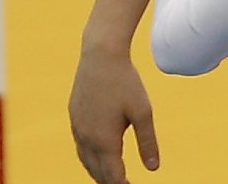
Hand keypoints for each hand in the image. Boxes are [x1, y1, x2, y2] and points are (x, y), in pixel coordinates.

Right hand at [68, 43, 158, 182]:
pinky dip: (89, 157)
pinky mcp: (74, 117)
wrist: (101, 56)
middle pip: (97, 171)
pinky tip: (98, 154)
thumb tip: (154, 168)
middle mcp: (86, 138)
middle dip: (109, 181)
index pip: (112, 174)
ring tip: (111, 176)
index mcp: (104, 140)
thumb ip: (147, 142)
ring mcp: (77, 128)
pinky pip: (80, 146)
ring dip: (98, 171)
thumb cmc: (126, 82)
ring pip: (85, 160)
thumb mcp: (143, 112)